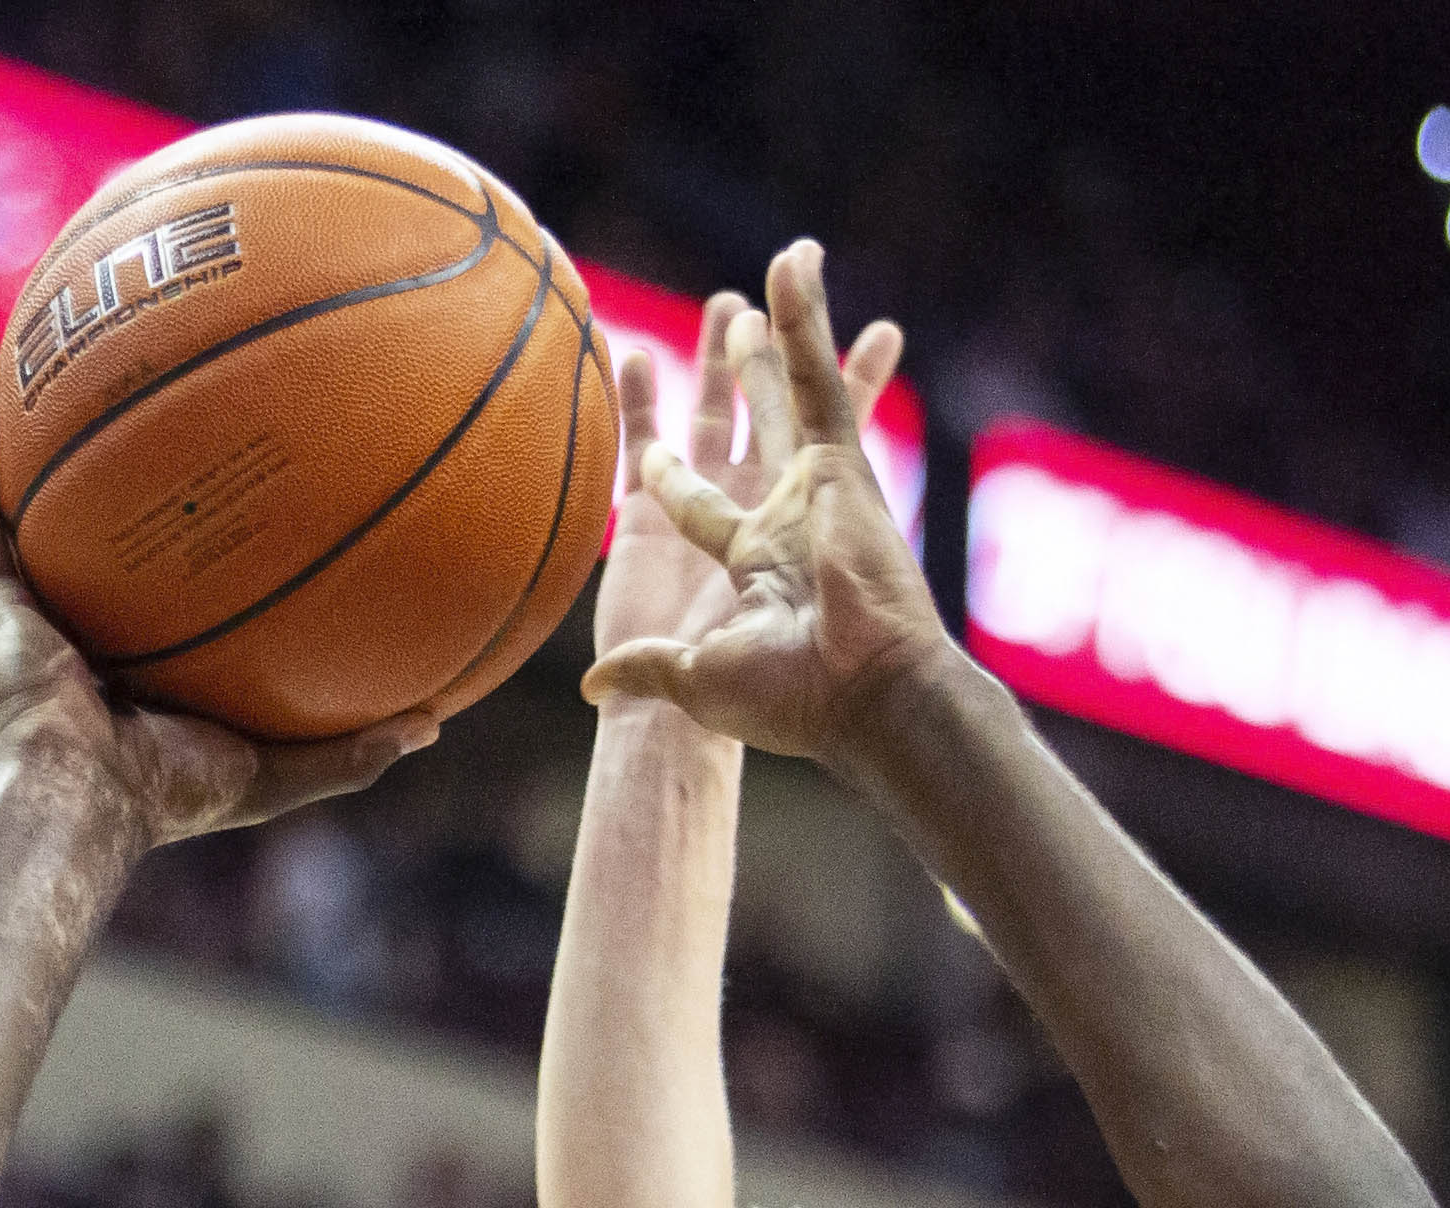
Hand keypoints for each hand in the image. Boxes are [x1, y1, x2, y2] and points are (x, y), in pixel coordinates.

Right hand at [0, 400, 435, 848]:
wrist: (86, 800)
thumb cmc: (176, 795)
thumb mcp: (280, 770)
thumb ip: (352, 750)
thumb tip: (434, 722)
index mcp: (151, 669)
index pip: (176, 597)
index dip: (201, 549)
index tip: (240, 489)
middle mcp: (92, 635)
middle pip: (111, 543)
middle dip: (126, 483)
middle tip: (155, 411)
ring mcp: (37, 618)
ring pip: (33, 519)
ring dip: (37, 456)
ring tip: (53, 381)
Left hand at [582, 243, 947, 772]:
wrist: (857, 696)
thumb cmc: (788, 703)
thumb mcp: (693, 680)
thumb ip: (644, 667)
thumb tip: (591, 689)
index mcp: (748, 565)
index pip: (698, 505)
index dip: (669, 473)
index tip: (649, 452)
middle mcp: (785, 517)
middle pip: (755, 428)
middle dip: (742, 376)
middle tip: (730, 321)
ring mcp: (817, 486)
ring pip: (791, 386)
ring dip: (781, 327)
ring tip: (779, 263)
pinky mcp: (843, 462)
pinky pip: (816, 375)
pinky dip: (808, 319)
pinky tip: (796, 262)